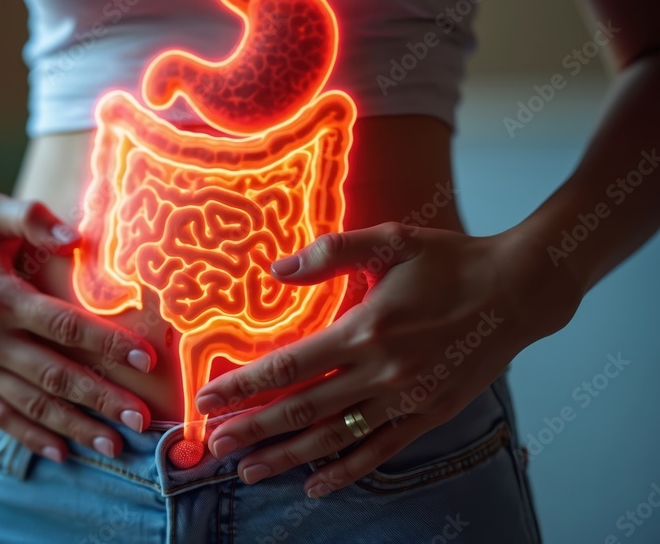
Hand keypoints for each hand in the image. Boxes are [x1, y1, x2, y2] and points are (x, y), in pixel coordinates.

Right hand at [0, 192, 156, 461]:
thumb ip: (29, 217)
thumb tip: (74, 237)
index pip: (62, 325)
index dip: (105, 343)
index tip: (145, 359)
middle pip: (54, 375)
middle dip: (101, 399)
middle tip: (142, 418)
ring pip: (33, 404)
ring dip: (75, 427)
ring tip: (115, 447)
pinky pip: (2, 416)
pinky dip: (32, 438)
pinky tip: (64, 454)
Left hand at [194, 222, 581, 496]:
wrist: (518, 292)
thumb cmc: (451, 262)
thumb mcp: (391, 241)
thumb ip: (331, 253)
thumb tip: (277, 268)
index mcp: (365, 330)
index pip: (288, 367)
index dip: (244, 386)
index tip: (206, 400)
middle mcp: (381, 372)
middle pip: (301, 410)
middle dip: (252, 429)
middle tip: (212, 445)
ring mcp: (405, 400)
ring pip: (333, 437)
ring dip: (287, 457)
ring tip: (247, 471)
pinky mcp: (428, 415)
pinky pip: (378, 451)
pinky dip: (345, 472)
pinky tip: (315, 484)